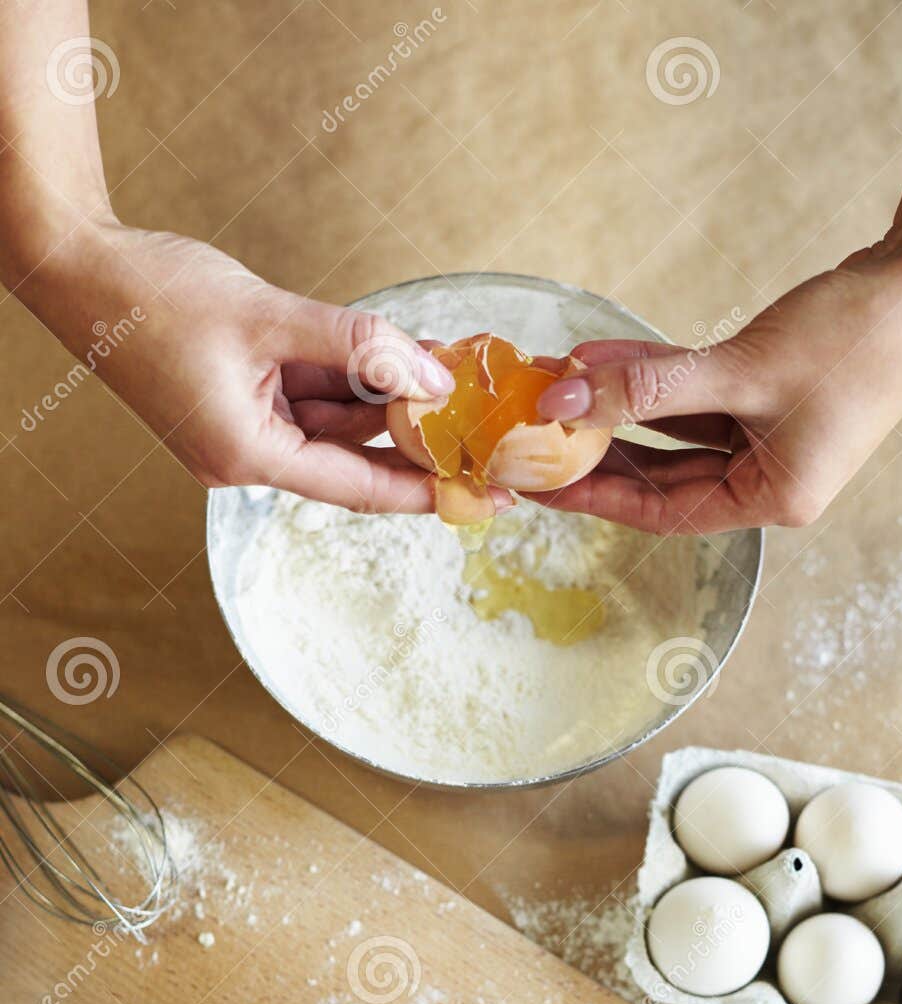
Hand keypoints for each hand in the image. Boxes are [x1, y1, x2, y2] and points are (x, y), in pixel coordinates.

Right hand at [23, 221, 480, 512]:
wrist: (78, 267)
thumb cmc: (154, 294)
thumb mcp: (270, 316)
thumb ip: (357, 346)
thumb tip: (431, 377)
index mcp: (246, 455)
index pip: (356, 486)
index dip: (424, 490)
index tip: (479, 494)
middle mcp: (244, 455)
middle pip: (349, 453)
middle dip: (412, 434)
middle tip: (478, 426)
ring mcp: (240, 427)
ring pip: (333, 418)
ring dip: (384, 396)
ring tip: (447, 373)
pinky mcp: (237, 398)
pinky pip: (308, 394)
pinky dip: (348, 376)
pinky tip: (397, 357)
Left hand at [530, 248, 901, 534]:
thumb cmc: (852, 336)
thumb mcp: (741, 367)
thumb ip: (650, 386)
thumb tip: (565, 396)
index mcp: (775, 499)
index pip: (664, 513)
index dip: (597, 499)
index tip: (540, 484)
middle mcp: (773, 481)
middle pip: (664, 478)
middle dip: (600, 451)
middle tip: (535, 439)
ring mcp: (774, 441)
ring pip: (676, 434)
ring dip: (621, 407)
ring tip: (562, 383)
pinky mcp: (773, 399)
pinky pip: (697, 400)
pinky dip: (655, 381)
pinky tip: (606, 358)